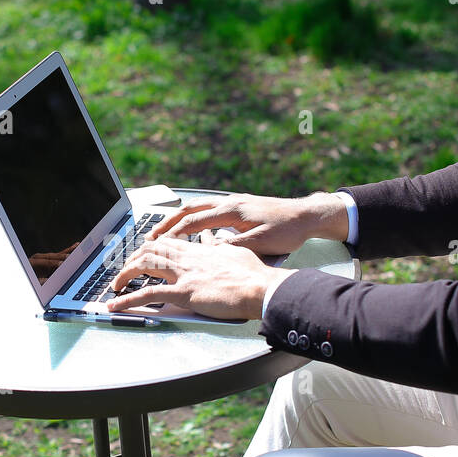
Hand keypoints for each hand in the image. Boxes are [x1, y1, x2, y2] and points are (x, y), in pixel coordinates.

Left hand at [104, 236, 296, 319]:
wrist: (261, 287)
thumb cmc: (253, 274)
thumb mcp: (234, 252)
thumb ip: (217, 245)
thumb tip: (211, 237)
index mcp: (198, 249)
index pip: (166, 242)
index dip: (149, 246)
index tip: (139, 253)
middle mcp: (187, 258)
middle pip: (150, 250)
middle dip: (131, 260)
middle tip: (123, 271)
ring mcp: (184, 274)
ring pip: (144, 266)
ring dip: (125, 275)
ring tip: (115, 286)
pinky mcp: (184, 293)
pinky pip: (148, 294)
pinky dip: (128, 300)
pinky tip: (115, 306)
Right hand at [148, 192, 348, 254]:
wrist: (308, 215)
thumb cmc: (288, 230)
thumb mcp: (261, 244)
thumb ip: (234, 248)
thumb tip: (210, 254)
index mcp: (232, 211)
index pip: (194, 222)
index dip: (173, 234)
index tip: (157, 245)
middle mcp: (230, 203)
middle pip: (189, 210)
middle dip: (167, 223)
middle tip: (149, 237)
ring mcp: (234, 203)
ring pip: (198, 208)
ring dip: (179, 220)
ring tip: (164, 233)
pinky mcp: (240, 207)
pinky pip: (209, 210)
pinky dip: (194, 219)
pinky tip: (192, 230)